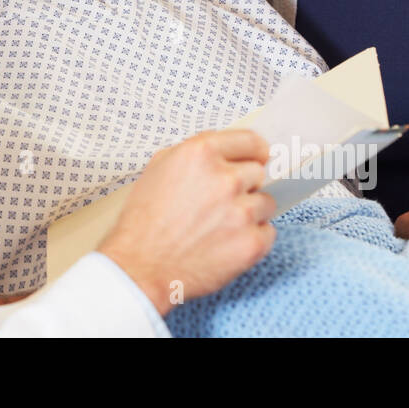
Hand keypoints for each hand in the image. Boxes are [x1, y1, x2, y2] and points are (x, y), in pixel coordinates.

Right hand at [98, 130, 276, 314]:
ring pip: (265, 203)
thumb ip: (195, 152)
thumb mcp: (159, 168)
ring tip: (220, 226)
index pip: (250, 141)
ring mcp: (241, 212)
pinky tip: (227, 244)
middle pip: (258, 173)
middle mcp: (225, 179)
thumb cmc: (144, 219)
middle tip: (220, 203)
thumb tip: (225, 151)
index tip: (257, 159)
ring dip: (249, 213)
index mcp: (201, 153)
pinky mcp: (251, 244)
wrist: (140, 266)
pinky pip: (268, 232)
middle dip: (244, 185)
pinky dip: (252, 238)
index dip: (253, 152)